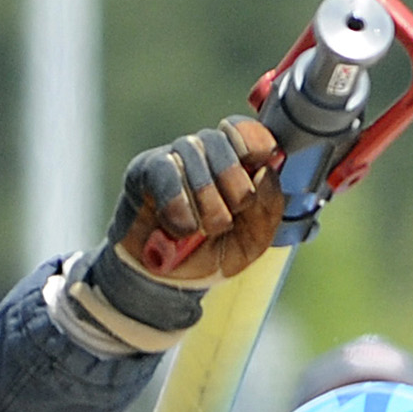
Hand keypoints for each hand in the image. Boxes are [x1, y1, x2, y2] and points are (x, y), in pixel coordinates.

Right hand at [108, 116, 282, 283]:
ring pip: (194, 155)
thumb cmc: (213, 253)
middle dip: (232, 185)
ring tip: (203, 231)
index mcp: (234, 161)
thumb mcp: (252, 240)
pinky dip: (179, 203)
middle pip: (221, 140)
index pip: (245, 130)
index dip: (254, 142)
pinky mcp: (144, 171)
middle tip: (227, 221)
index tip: (259, 163)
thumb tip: (264, 173)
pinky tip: (183, 228)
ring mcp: (173, 158)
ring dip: (206, 201)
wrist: (170, 281)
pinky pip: (166, 172)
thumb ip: (268, 208)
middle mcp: (203, 152)